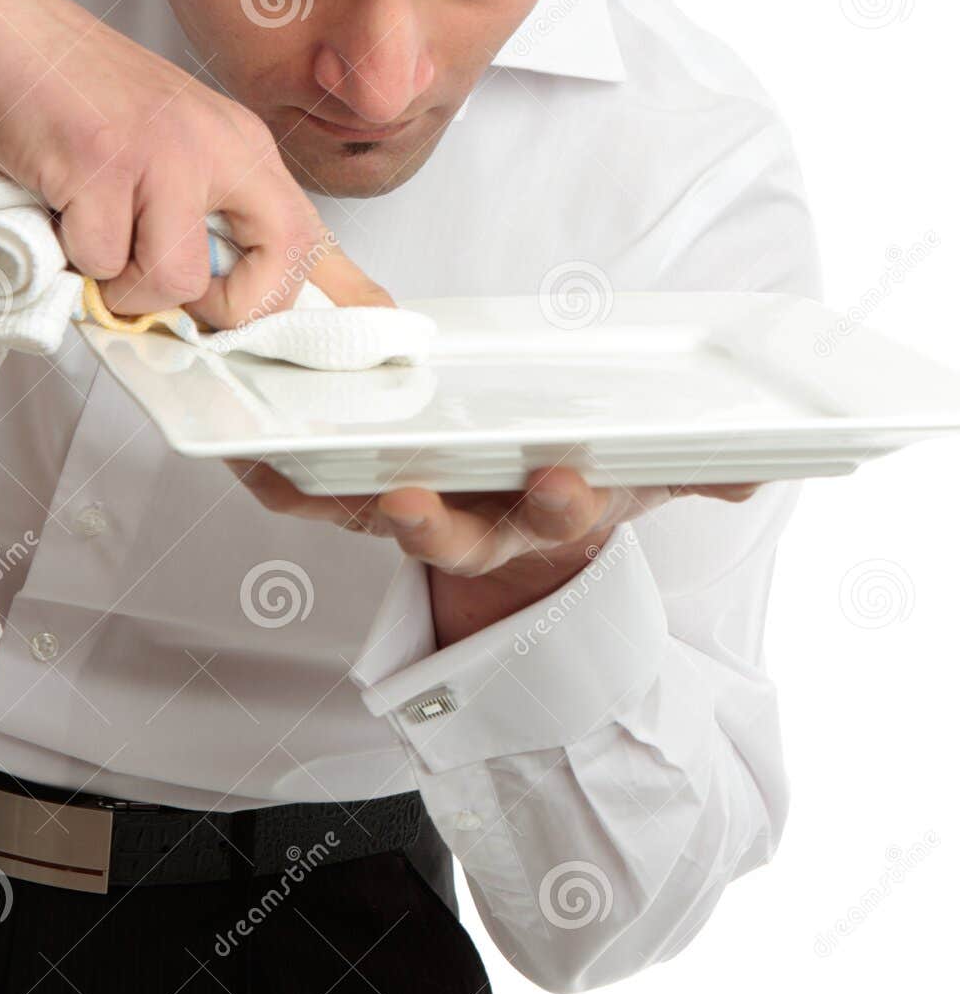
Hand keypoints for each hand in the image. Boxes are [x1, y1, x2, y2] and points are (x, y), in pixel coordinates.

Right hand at [0, 0, 387, 322]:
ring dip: (126, 284)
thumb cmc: (65, 88)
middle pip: (275, 265)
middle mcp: (215, 144)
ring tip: (96, 236)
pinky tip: (61, 208)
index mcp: (238, 144)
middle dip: (224, 308)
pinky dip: (73, 257)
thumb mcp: (162, 145)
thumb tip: (224, 297)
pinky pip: (104, 261)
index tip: (377, 324)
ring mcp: (163, 151)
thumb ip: (200, 214)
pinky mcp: (102, 162)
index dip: (347, 292)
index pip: (313, 232)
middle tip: (168, 291)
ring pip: (177, 280)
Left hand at [230, 461, 759, 645]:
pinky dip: (274, 481)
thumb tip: (755, 474)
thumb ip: (692, 472)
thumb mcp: (639, 485)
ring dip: (327, 500)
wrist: (514, 536)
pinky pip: (312, 500)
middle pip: (453, 536)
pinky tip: (238, 456)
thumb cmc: (571, 490)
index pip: (560, 517)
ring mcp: (413, 520)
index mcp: (544, 518)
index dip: (564, 504)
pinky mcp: (360, 505)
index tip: (568, 479)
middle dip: (434, 524)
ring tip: (283, 474)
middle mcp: (476, 529)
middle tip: (412, 499)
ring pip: (368, 518)